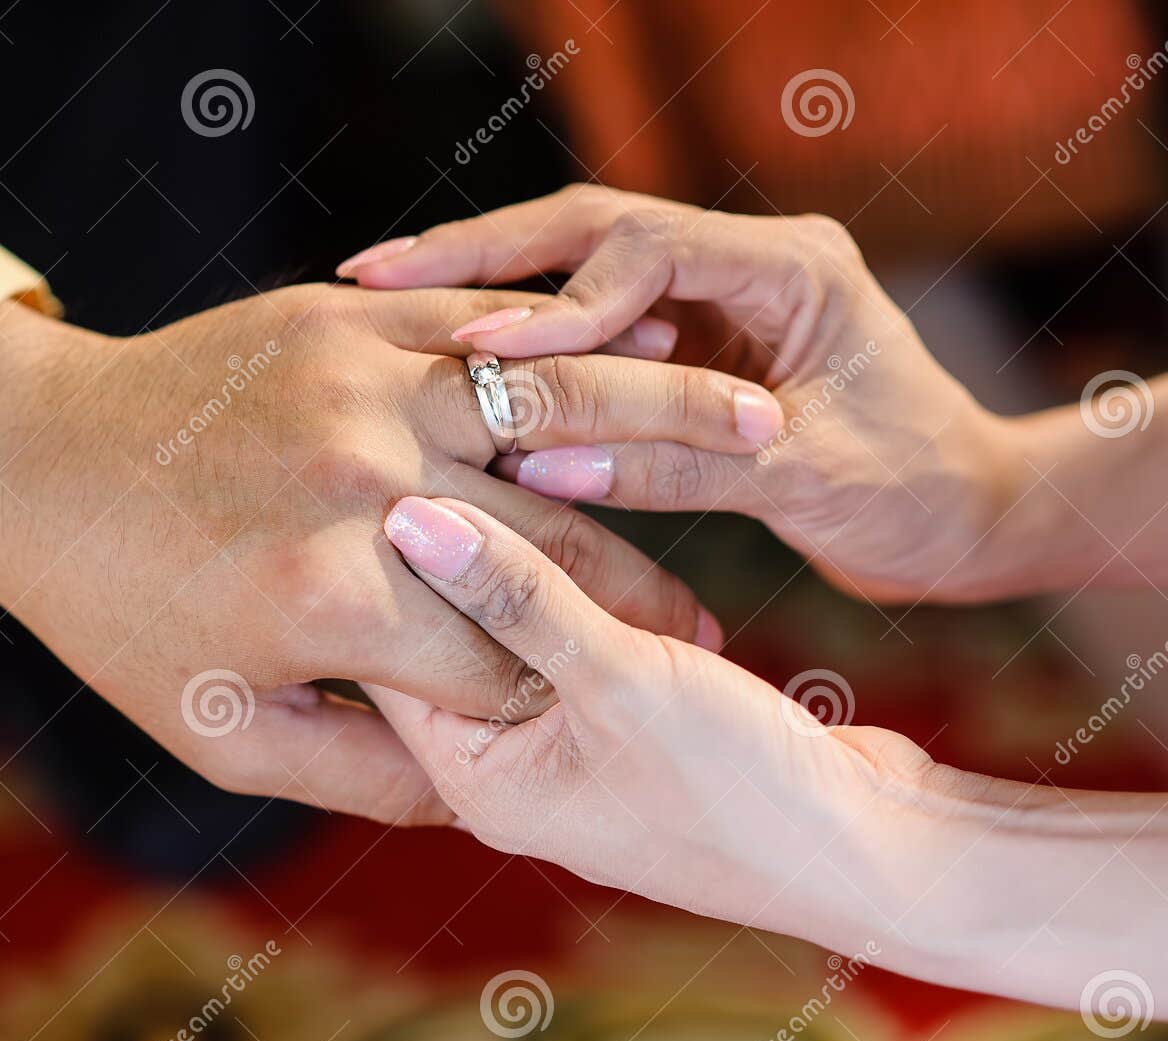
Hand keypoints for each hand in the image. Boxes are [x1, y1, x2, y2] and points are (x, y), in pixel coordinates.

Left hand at [0, 286, 779, 824]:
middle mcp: (359, 488)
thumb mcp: (226, 739)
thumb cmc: (126, 616)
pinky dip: (579, 340)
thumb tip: (483, 802)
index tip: (631, 722)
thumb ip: (368, 780)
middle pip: (559, 546)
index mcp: (330, 604)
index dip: (576, 706)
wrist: (38, 460)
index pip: (509, 666)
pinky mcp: (350, 319)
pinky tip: (651, 344)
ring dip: (670, 423)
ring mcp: (359, 387)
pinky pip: (496, 326)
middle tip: (715, 635)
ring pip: (559, 410)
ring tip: (764, 432)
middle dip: (647, 602)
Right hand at [341, 186, 1018, 603]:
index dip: (555, 306)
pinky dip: (514, 332)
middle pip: (589, 228)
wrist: (963, 514)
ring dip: (480, 279)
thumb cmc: (913, 496)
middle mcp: (744, 258)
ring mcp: (711, 291)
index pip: (645, 253)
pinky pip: (585, 321)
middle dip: (479, 254)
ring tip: (378, 292)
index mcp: (791, 267)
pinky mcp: (687, 333)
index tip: (477, 353)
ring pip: (574, 263)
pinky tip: (440, 345)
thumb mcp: (802, 482)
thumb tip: (543, 465)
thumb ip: (673, 468)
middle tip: (374, 276)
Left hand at [368, 496, 1167, 1011]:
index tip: (373, 463)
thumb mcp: (619, 681)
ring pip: (511, 625)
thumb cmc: (744, 792)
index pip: (385, 655)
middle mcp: (503, 768)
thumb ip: (516, 597)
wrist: (875, 852)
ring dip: (516, 553)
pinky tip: (572, 501)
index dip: (379, 561)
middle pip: (441, 636)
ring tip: (495, 450)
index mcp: (473, 778)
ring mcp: (563, 746)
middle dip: (444, 547)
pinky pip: (571, 632)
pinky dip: (573, 577)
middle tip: (424, 440)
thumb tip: (408, 519)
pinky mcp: (620, 719)